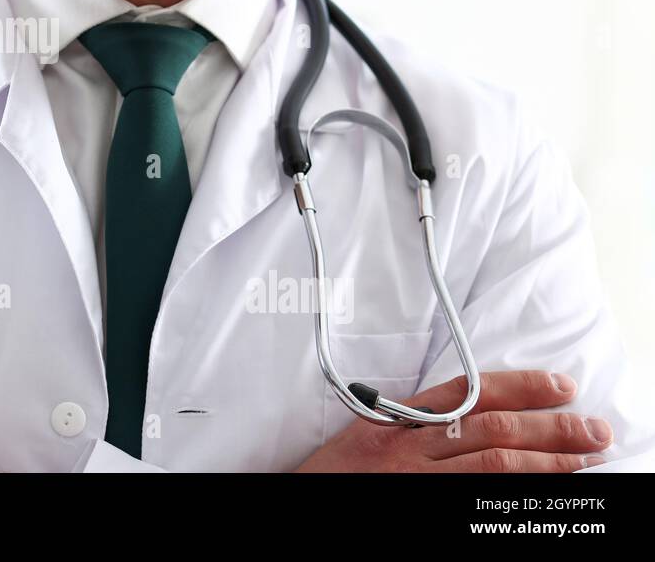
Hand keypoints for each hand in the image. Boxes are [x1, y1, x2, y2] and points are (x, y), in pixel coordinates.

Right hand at [294, 370, 611, 471]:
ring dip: (549, 462)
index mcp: (396, 421)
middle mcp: (411, 448)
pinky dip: (517, 497)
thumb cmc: (330, 475)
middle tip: (594, 427)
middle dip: (550, 426)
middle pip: (493, 428)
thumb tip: (457, 412)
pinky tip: (548, 494)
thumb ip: (406, 421)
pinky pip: (481, 501)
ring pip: (496, 465)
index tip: (559, 385)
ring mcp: (420, 480)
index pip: (466, 392)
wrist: (298, 501)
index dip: (518, 386)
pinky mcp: (426, 507)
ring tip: (587, 458)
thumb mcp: (363, 434)